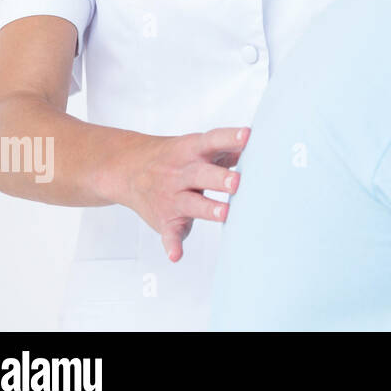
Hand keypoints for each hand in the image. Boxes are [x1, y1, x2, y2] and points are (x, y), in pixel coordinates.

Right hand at [117, 126, 249, 261]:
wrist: (130, 169)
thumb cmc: (178, 158)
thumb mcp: (198, 146)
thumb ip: (227, 148)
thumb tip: (260, 147)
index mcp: (193, 151)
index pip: (213, 141)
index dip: (230, 138)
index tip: (247, 135)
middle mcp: (182, 173)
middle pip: (201, 174)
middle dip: (220, 178)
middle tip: (237, 182)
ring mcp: (172, 197)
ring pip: (189, 203)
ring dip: (207, 208)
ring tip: (224, 213)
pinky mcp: (165, 219)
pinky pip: (168, 233)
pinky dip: (171, 245)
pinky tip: (176, 254)